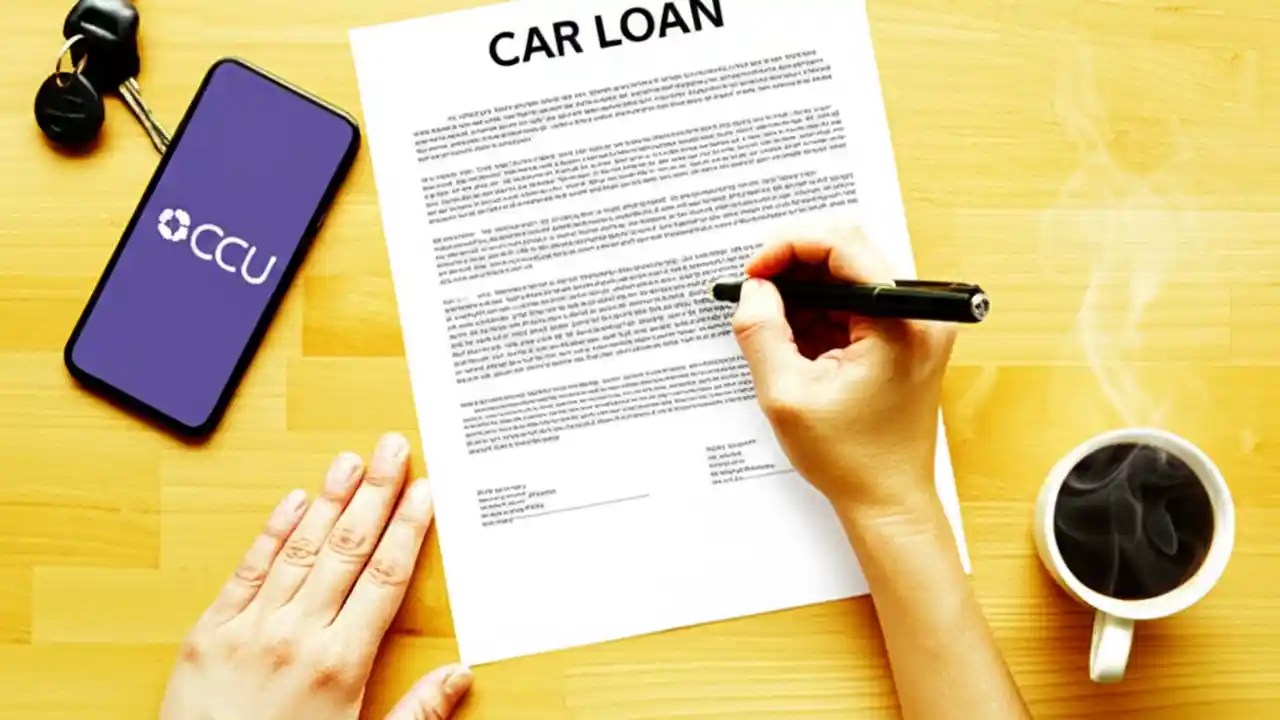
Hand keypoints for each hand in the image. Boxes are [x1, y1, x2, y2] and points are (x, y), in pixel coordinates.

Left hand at [160, 433, 472, 719]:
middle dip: (376, 492)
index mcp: (341, 664)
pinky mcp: (207, 635)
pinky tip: (292, 502)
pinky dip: (270, 534)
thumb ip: (417, 713)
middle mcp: (297, 636)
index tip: (425, 491)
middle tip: (392, 448)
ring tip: (350, 460)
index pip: (385, 577)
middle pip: (348, 549)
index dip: (408, 528)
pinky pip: (245, 572)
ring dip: (328, 500)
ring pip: (300, 550)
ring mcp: (249, 630)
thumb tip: (460, 675)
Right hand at [731, 229, 955, 522]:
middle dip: (792, 266)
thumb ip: (761, 333)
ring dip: (803, 292)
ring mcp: (915, 324)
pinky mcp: (904, 335)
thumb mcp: (786, 395)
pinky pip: (853, 301)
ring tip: (776, 331)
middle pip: (846, 251)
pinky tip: (798, 344)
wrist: (888, 500)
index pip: (842, 244)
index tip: (753, 273)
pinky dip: (818, 312)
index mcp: (900, 322)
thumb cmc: (850, 460)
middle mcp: (918, 314)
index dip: (787, 246)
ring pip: (846, 274)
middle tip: (755, 294)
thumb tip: (752, 289)